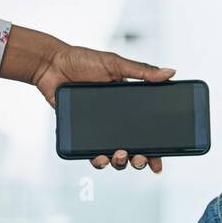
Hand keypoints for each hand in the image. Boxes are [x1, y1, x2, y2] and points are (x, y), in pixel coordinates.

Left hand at [0, 24, 174, 171]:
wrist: (52, 64)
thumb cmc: (82, 60)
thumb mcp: (116, 63)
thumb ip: (142, 71)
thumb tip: (170, 72)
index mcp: (129, 105)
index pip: (148, 130)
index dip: (155, 148)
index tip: (159, 161)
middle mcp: (116, 120)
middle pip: (133, 148)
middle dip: (139, 159)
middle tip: (138, 157)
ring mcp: (99, 129)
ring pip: (114, 155)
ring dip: (119, 162)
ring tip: (118, 155)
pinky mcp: (81, 133)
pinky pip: (91, 152)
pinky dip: (97, 160)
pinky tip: (100, 158)